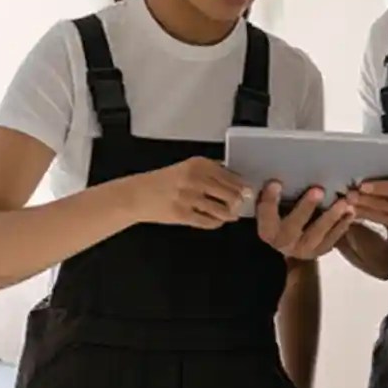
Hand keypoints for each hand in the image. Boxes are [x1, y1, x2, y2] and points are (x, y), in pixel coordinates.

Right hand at [129, 156, 250, 228]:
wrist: (138, 195)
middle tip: (241, 205)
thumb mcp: (188, 168)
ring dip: (230, 214)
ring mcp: (189, 198)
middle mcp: (195, 179)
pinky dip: (216, 223)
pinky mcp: (182, 214)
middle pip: (230, 194)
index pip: (231, 176)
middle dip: (239, 202)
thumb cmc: (165, 181)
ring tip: (232, 215)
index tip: (249, 191)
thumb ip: (211, 171)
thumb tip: (237, 178)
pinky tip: (217, 221)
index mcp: (199, 164)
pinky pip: (208, 222)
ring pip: (221, 210)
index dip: (243, 186)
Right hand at [257, 182, 355, 258]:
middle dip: (305, 208)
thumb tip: (261, 178)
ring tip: (343, 202)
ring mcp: (302, 250)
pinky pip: (331, 240)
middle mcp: (283, 243)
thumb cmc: (279, 214)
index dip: (269, 200)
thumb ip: (269, 195)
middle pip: (292, 227)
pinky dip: (342, 226)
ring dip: (331, 218)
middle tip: (318, 190)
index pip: (265, 215)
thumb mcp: (272, 206)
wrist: (290, 240)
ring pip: (316, 236)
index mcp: (268, 230)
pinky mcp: (319, 251)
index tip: (275, 183)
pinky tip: (350, 212)